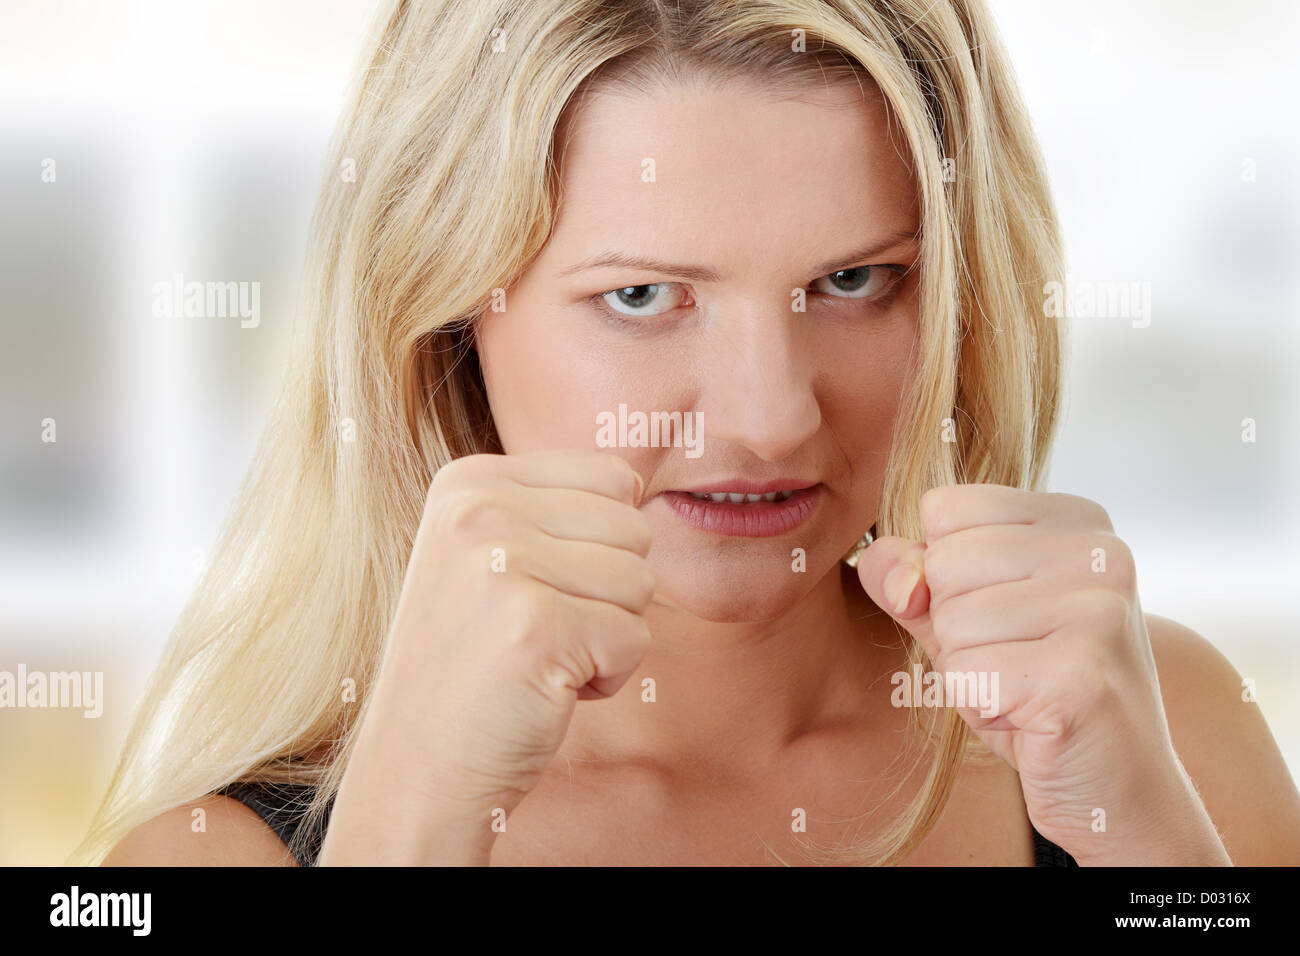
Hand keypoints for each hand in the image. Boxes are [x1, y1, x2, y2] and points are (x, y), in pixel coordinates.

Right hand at [322, 450, 653, 863]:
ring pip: (642, 583)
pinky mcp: (536, 626)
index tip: (532, 591)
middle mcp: (480, 508)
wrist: (415, 771)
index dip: (599, 547)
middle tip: (536, 633)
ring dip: (607, 636)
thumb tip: (639, 480)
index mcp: (469, 480)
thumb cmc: (472, 666)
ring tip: (538, 659)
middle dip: (608, 593)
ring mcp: (504, 563)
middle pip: (634, 528)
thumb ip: (552, 508)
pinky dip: (607, 678)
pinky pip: (635, 638)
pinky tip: (544, 690)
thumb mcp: (488, 556)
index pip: (613, 476)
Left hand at [856, 483, 1226, 863]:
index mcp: (1076, 520)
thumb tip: (887, 564)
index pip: (944, 508)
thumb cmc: (1034, 694)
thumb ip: (909, 576)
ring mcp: (1098, 609)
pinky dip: (982, 708)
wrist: (1119, 792)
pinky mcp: (1080, 674)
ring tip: (1026, 691)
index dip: (945, 576)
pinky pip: (966, 675)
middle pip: (941, 563)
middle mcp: (1099, 551)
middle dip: (955, 630)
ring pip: (950, 622)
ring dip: (970, 674)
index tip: (1005, 619)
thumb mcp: (960, 619)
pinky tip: (1033, 720)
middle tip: (1016, 665)